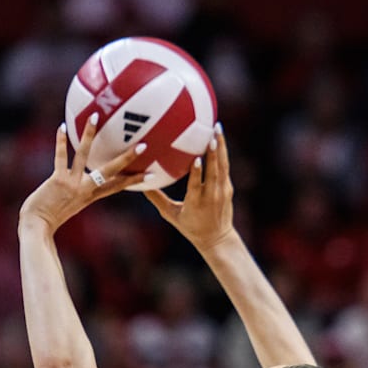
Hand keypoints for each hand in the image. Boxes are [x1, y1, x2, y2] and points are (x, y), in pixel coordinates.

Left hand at [19, 116, 146, 233]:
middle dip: (127, 159)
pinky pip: (60, 156)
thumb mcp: (69, 207)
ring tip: (95, 116)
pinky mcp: (58, 179)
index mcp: (90, 196)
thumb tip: (75, 186)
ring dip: (90, 134)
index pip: (117, 186)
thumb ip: (75, 195)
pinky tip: (63, 126)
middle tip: (143, 146)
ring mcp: (73, 183)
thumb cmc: (48, 219)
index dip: (135, 180)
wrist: (37, 227)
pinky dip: (61, 141)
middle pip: (111, 171)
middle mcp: (85, 189)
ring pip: (84, 155)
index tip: (152, 175)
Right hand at [145, 124, 234, 251]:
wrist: (217, 238)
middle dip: (214, 152)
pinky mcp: (228, 189)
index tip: (196, 159)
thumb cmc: (190, 227)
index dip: (198, 173)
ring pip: (222, 166)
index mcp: (196, 203)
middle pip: (214, 172)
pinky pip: (225, 168)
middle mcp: (211, 196)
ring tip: (218, 128)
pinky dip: (222, 153)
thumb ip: (157, 199)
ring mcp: (222, 192)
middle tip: (212, 133)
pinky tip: (219, 139)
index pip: (197, 186)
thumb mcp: (171, 215)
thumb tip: (139, 184)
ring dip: (221, 147)